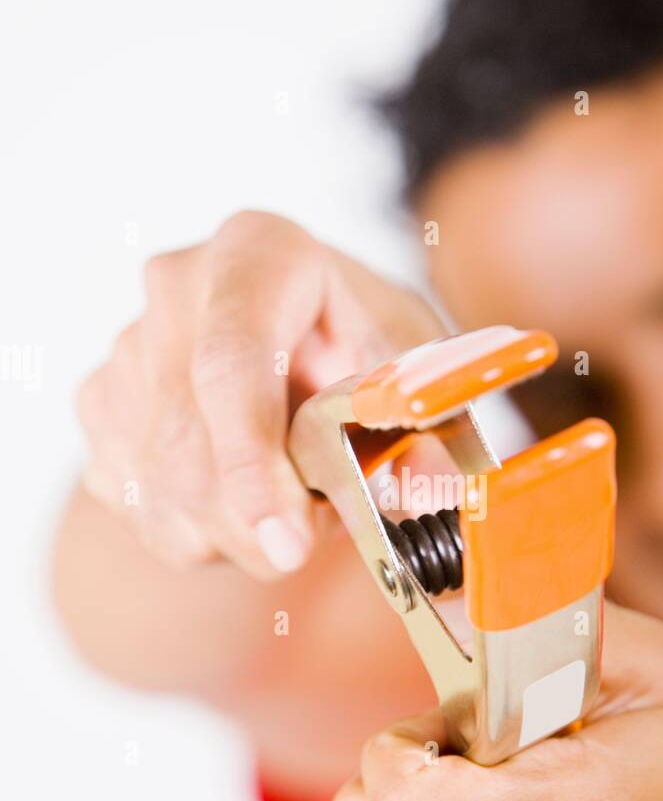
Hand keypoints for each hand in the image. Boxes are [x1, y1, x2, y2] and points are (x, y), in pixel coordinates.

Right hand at [77, 211, 436, 580]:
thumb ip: (423, 427)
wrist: (317, 340)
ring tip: (290, 503)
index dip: (252, 464)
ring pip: (160, 491)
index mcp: (258, 255)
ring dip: (235, 535)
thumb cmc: (368, 345)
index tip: (288, 544)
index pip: (232, 364)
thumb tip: (418, 488)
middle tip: (313, 543)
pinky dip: (204, 535)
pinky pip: (142, 509)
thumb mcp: (416, 370)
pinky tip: (244, 498)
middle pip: (186, 444)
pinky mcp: (101, 406)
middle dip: (253, 524)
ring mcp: (127, 348)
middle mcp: (176, 290)